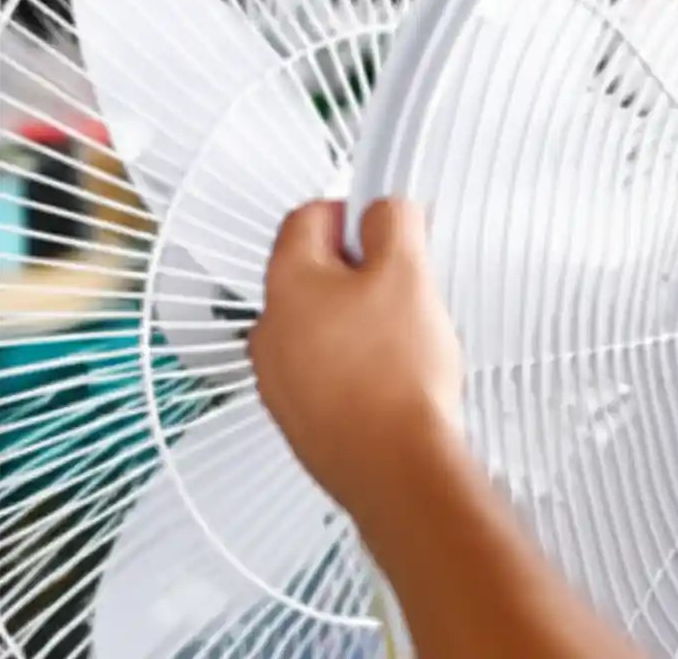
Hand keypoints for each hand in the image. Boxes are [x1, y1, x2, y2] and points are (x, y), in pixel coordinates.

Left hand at [249, 198, 462, 513]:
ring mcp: (279, 381)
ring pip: (321, 328)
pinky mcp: (300, 421)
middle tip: (406, 289)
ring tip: (405, 343)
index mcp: (286, 284)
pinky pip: (328, 375)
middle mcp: (269, 331)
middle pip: (315, 275)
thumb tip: (384, 209)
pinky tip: (394, 383)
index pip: (308, 217)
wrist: (398, 468)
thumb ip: (393, 223)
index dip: (355, 212)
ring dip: (359, 324)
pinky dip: (358, 371)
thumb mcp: (408, 273)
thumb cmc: (397, 377)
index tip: (388, 226)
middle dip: (362, 274)